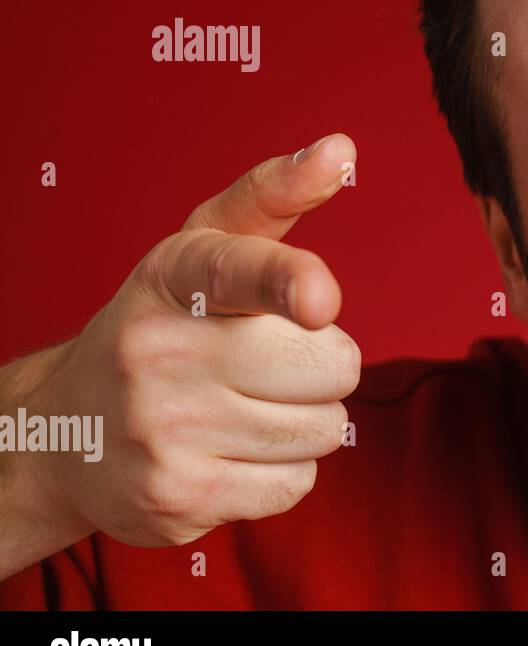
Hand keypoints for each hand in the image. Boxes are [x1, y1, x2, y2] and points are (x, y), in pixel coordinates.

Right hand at [22, 133, 360, 551]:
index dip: (287, 283)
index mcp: (176, 276)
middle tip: (269, 364)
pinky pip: (297, 484)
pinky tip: (232, 452)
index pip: (240, 272)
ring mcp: (163, 431)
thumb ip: (275, 195)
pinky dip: (282, 472)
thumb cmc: (167, 324)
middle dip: (323, 366)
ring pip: (323, 430)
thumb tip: (343, 147)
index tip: (317, 298)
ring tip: (244, 408)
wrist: (67, 431)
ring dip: (305, 421)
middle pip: (331, 367)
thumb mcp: (205, 250)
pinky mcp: (177, 499)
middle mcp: (160, 351)